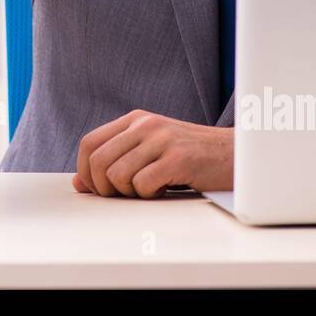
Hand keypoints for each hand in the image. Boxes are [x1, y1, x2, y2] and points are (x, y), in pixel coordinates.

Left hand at [72, 110, 233, 197]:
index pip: (89, 143)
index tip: (100, 189)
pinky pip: (143, 184)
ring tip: (149, 189)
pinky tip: (165, 189)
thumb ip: (116, 160)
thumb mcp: (150, 151)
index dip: (86, 171)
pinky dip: (149, 195)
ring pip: (117, 175)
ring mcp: (162, 139)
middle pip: (98, 161)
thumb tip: (79, 182)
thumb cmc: (192, 158)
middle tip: (125, 195)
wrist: (236, 155)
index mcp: (135, 119)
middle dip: (104, 188)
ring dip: (129, 193)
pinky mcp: (179, 158)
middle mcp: (146, 124)